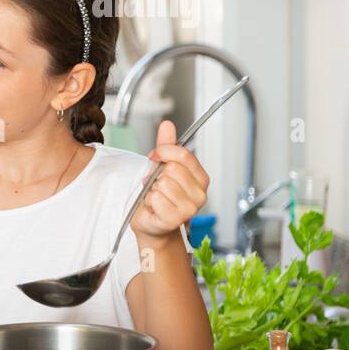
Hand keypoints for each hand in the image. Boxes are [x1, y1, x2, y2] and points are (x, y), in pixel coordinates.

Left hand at [132, 120, 210, 240]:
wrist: (153, 225)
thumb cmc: (159, 198)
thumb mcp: (161, 168)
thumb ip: (165, 147)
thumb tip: (167, 124)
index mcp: (201, 178)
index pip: (183, 154)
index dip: (164, 151)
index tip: (155, 155)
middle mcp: (200, 194)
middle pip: (171, 169)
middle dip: (156, 175)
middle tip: (155, 185)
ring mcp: (190, 208)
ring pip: (162, 184)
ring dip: (151, 190)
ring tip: (155, 198)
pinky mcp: (176, 218)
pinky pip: (155, 198)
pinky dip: (148, 202)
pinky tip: (154, 207)